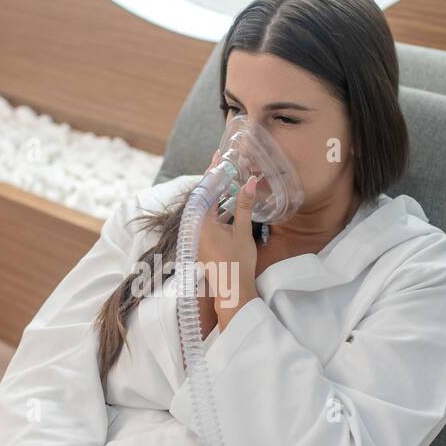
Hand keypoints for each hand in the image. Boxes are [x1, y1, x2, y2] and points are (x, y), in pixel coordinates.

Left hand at [198, 150, 258, 314]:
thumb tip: (250, 181)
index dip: (214, 170)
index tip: (219, 155)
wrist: (233, 291)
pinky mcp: (203, 242)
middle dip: (215, 179)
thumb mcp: (243, 231)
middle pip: (204, 196)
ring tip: (229, 177)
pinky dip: (218, 207)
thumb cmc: (237, 263)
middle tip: (225, 162)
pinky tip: (228, 201)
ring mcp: (198, 235)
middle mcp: (196, 227)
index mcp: (201, 222)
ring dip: (217, 193)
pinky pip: (208, 217)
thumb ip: (244, 205)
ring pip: (206, 207)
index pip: (206, 189)